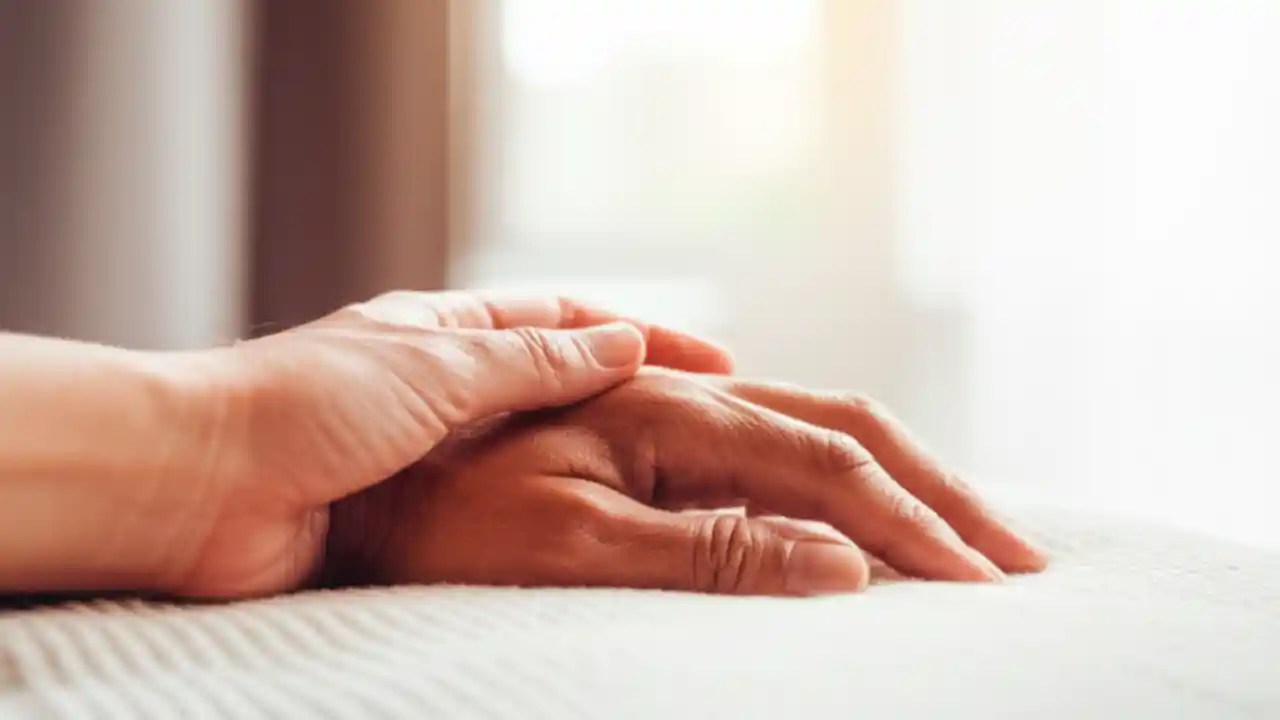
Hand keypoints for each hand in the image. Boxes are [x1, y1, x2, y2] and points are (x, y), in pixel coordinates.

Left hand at [148, 292, 732, 597]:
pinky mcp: (406, 511)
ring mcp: (425, 448)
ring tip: (669, 478)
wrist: (201, 487)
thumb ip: (533, 360)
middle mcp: (439, 382)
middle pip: (559, 383)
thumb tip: (623, 344)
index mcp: (445, 327)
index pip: (566, 320)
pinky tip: (589, 526)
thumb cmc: (300, 405)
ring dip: (598, 457)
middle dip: (633, 397)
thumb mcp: (438, 365)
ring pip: (534, 449)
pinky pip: (496, 504)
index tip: (717, 360)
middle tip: (712, 421)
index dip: (644, 337)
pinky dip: (546, 507)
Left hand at [327, 368, 1047, 595]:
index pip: (823, 454)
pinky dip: (809, 507)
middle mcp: (659, 403)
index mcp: (656, 403)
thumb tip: (840, 560)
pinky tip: (840, 535)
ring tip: (959, 537)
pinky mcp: (605, 471)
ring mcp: (636, 432)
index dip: (912, 517)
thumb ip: (698, 543)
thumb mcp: (554, 525)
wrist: (260, 467)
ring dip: (887, 493)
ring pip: (795, 445)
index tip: (987, 578)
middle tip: (1017, 558)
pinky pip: (734, 484)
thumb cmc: (390, 471)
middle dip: (930, 494)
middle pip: (831, 432)